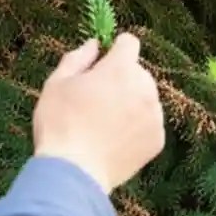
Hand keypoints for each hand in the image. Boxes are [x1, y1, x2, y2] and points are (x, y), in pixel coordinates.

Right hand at [31, 33, 165, 193]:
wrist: (74, 172)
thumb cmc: (60, 122)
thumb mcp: (57, 82)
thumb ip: (78, 57)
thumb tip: (95, 45)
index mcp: (120, 69)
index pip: (129, 42)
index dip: (114, 49)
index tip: (101, 62)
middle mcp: (145, 88)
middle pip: (137, 72)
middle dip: (121, 78)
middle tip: (95, 99)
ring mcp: (155, 116)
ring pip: (145, 98)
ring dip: (130, 102)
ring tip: (103, 123)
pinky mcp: (158, 140)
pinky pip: (148, 123)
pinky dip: (135, 126)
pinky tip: (113, 139)